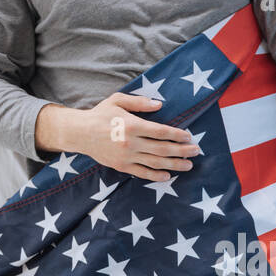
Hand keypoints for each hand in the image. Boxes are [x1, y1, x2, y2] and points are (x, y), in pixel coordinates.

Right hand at [39, 92, 200, 179]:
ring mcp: (126, 157)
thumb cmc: (100, 114)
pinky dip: (156, 176)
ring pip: (156, 163)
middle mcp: (131, 143)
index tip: (189, 136)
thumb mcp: (118, 100)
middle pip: (162, 149)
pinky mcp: (121, 166)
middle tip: (196, 151)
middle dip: (182, 151)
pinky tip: (168, 175)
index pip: (161, 131)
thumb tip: (159, 104)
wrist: (79, 133)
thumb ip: (139, 102)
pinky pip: (142, 173)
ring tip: (188, 165)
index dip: (177, 134)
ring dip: (174, 164)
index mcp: (132, 125)